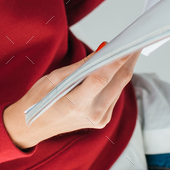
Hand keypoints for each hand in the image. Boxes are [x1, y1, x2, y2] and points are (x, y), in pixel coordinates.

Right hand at [2, 48, 141, 149]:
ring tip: (130, 48)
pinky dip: (117, 78)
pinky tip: (118, 65)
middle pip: (117, 83)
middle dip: (128, 60)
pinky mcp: (103, 120)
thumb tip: (101, 51)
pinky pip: (114, 95)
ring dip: (124, 68)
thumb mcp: (53, 78)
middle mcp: (92, 114)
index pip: (101, 79)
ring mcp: (100, 119)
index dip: (116, 60)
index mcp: (76, 104)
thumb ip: (80, 67)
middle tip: (135, 41)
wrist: (34, 127)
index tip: (127, 44)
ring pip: (119, 88)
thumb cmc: (39, 100)